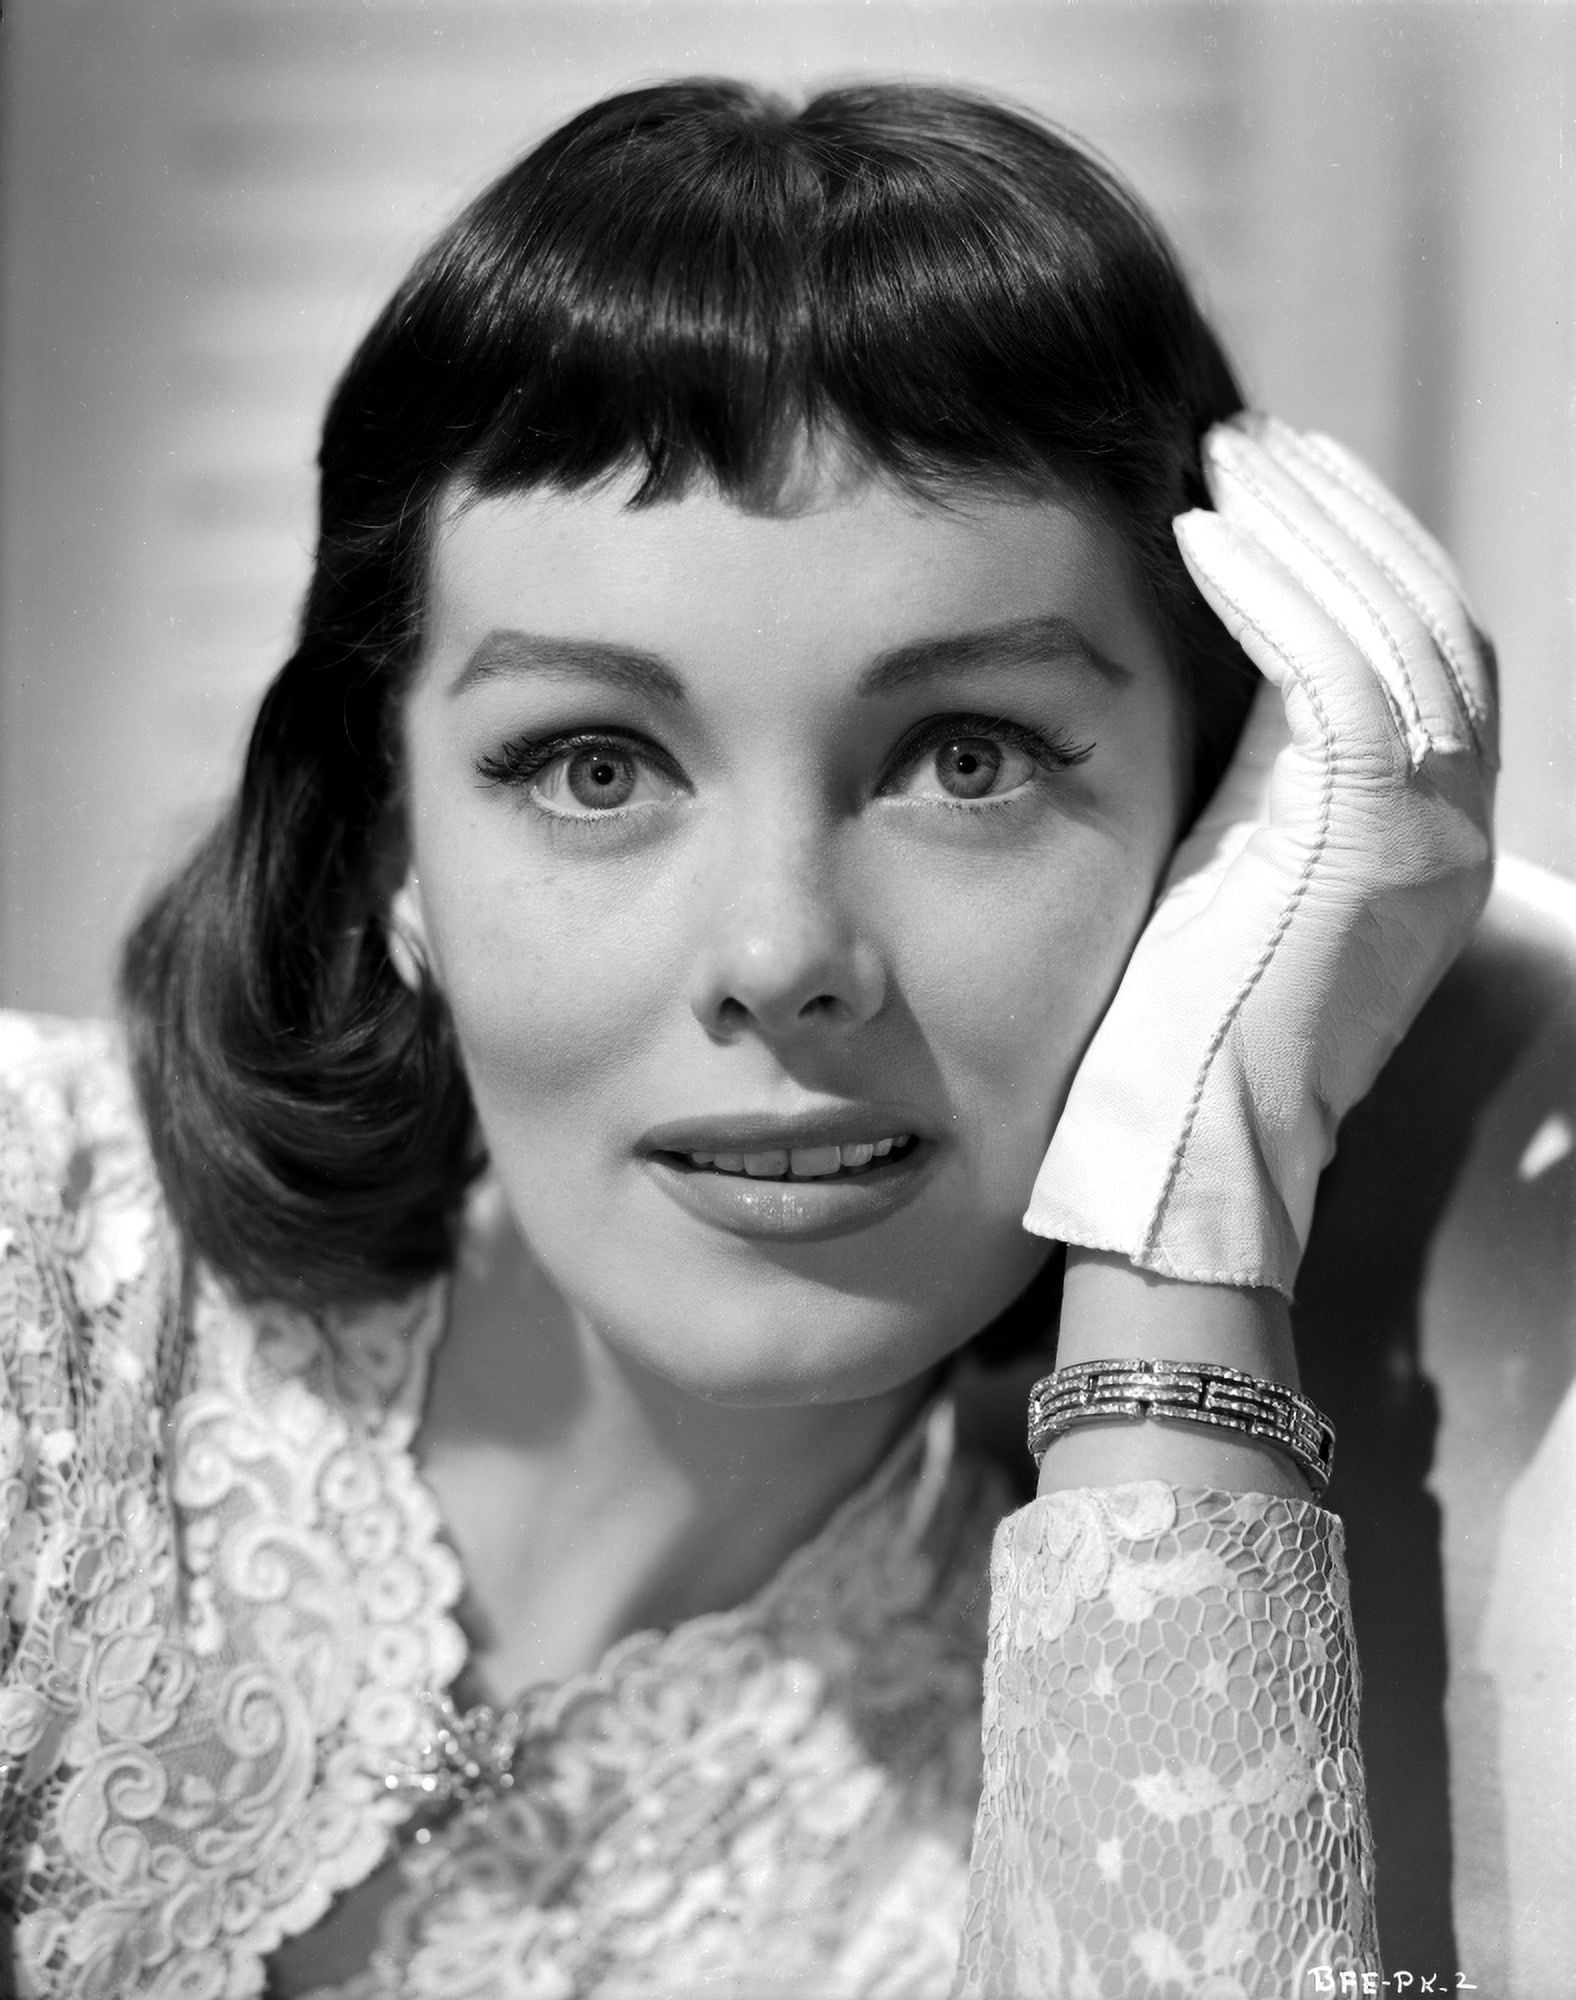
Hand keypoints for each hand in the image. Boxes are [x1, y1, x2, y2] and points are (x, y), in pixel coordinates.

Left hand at [1024, 415, 1496, 1295]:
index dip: (1352, 555)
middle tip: (1249, 439)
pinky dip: (1273, 588)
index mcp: (1422, 847)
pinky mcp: (1365, 848)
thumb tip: (1200, 671)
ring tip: (1223, 456)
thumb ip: (1245, 786)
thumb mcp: (1218, 889)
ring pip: (1397, 624)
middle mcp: (1453, 836)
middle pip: (1430, 617)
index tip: (1265, 487)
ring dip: (1309, 525)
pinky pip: (1335, 671)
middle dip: (1341, 514)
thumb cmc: (1161, 1051)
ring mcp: (1426, 842)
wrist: (1176, 1178)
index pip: (1418, 656)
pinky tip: (1199, 531)